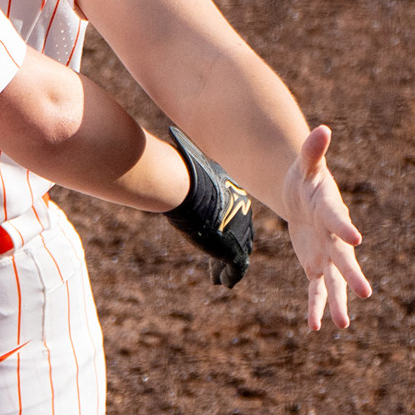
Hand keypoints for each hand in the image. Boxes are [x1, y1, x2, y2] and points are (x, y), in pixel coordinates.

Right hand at [162, 126, 255, 287]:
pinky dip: (227, 276)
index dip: (231, 227)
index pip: (237, 215)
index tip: (224, 234)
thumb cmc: (186, 172)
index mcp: (236, 197)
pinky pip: (233, 269)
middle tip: (228, 257)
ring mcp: (237, 234)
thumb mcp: (189, 161)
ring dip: (229, 266)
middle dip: (233, 247)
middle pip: (241, 236)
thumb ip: (186, 156)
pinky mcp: (229, 250)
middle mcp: (242, 217)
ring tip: (223, 277)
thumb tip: (172, 132)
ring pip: (237, 255)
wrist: (189, 188)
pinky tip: (221, 282)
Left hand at [279, 125, 370, 330]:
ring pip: (333, 282)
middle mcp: (334, 237)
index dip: (344, 227)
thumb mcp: (305, 166)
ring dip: (337, 302)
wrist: (303, 198)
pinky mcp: (315, 265)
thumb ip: (312, 151)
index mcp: (330, 210)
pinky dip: (315, 306)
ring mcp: (326, 254)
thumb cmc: (305, 179)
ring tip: (342, 324)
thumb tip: (322, 129)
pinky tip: (316, 327)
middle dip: (352, 274)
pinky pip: (316, 289)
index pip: (337, 219)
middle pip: (343, 257)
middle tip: (366, 292)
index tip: (355, 239)